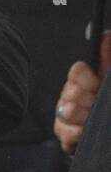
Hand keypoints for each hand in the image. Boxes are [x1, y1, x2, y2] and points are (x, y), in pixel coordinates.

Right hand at [54, 31, 110, 154]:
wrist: (109, 130)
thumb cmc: (107, 103)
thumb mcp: (109, 80)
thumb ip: (107, 58)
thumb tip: (105, 34)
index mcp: (82, 82)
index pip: (77, 71)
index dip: (88, 79)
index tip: (96, 83)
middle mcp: (70, 97)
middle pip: (71, 92)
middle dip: (88, 100)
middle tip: (96, 105)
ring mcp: (65, 117)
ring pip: (67, 111)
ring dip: (85, 117)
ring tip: (94, 119)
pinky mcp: (64, 137)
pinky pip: (66, 133)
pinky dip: (78, 133)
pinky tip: (87, 131)